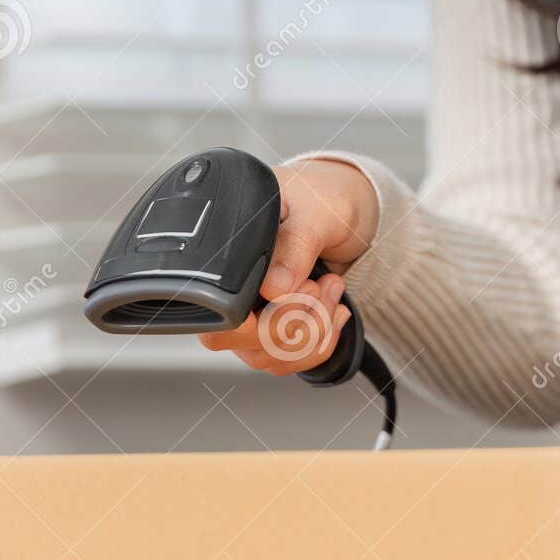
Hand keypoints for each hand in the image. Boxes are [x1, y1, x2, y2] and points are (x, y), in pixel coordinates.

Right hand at [197, 159, 378, 375]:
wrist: (345, 211)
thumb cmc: (324, 199)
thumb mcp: (317, 210)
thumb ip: (297, 243)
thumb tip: (274, 289)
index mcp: (223, 253)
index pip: (214, 308)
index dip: (255, 313)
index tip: (294, 291)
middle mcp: (227, 288)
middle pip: (238, 340)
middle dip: (292, 321)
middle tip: (320, 283)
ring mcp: (248, 314)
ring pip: (266, 357)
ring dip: (311, 331)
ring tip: (331, 287)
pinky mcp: (273, 330)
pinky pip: (288, 361)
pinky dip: (320, 342)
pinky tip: (334, 310)